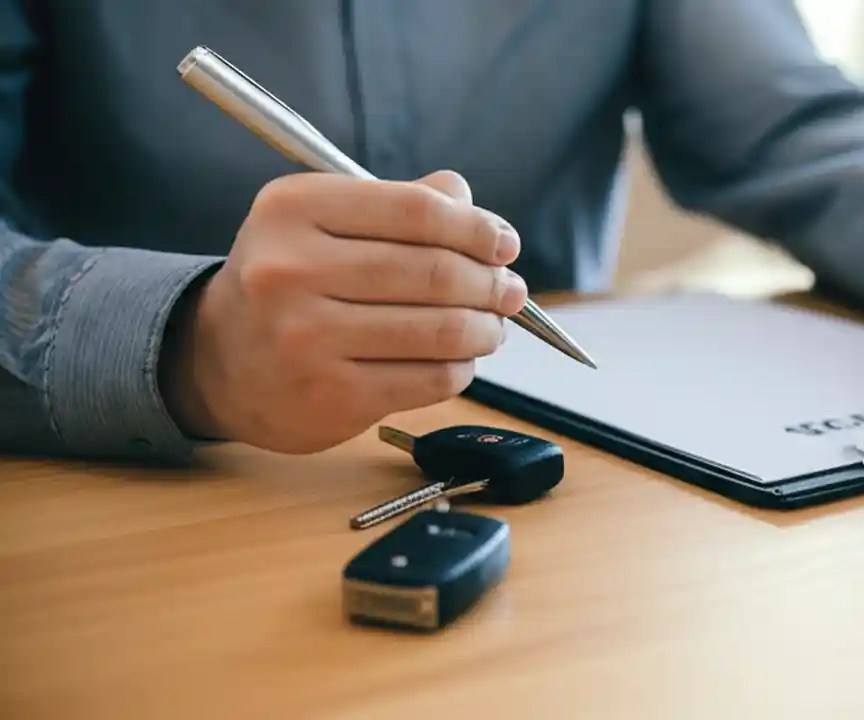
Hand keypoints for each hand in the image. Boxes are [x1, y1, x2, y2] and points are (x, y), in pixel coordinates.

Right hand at [160, 170, 527, 452]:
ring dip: (485, 329)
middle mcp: (291, 270)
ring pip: (439, 330)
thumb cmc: (287, 282)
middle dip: (490, 283)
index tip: (504, 244)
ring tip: (493, 327)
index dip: (476, 228)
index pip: (417, 210)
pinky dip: (459, 369)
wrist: (217, 362)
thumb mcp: (320, 222)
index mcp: (293, 209)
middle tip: (511, 291)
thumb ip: (398, 204)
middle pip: (434, 272)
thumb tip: (473, 206)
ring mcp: (306, 338)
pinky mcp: (329, 397)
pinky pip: (427, 380)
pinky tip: (459, 361)